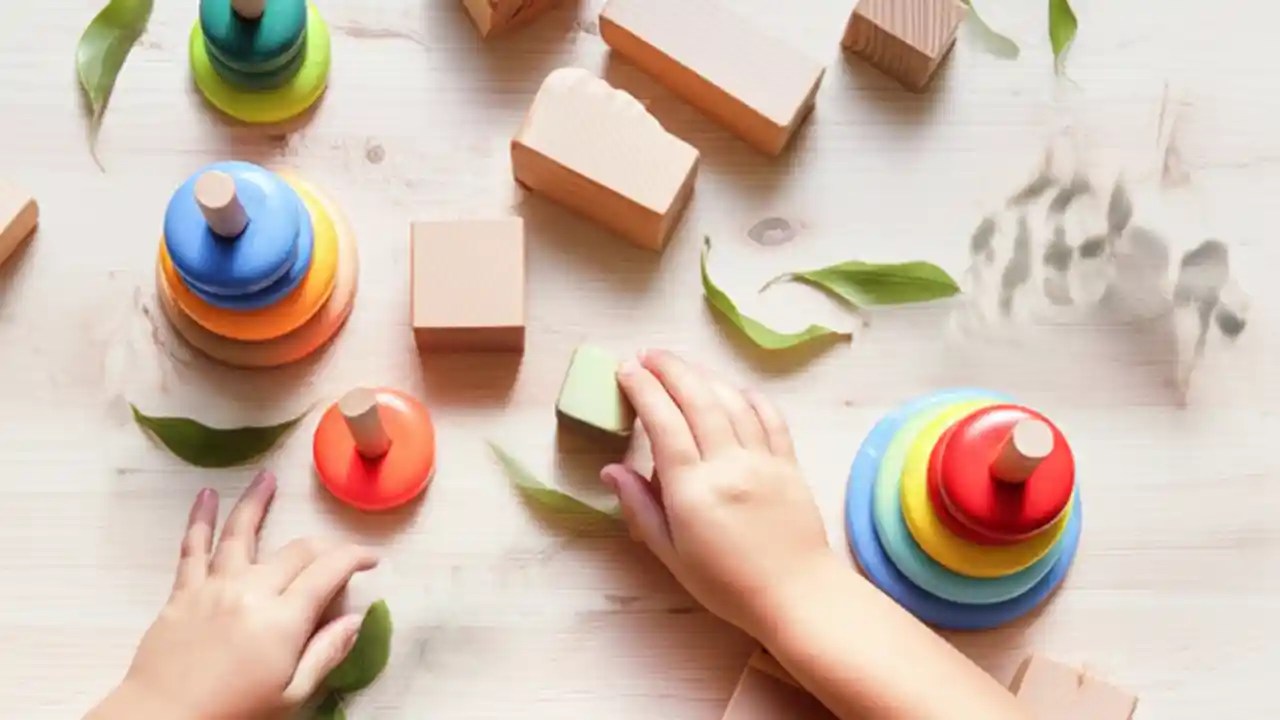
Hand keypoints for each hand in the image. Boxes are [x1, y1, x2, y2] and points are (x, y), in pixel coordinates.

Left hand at [87, 471, 377, 719]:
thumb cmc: (232, 716)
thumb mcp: (292, 696)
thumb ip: (325, 653)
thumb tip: (355, 619)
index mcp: (282, 619)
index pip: (329, 572)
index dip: (355, 558)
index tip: (371, 558)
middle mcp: (251, 592)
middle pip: (295, 551)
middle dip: (324, 544)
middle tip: (339, 548)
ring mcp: (214, 588)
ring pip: (240, 534)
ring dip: (256, 502)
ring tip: (267, 478)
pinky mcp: (183, 594)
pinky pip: (192, 549)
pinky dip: (200, 520)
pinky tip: (206, 497)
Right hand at [602, 350, 833, 636]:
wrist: (796, 596)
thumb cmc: (726, 583)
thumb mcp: (671, 554)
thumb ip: (640, 507)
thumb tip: (610, 470)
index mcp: (693, 489)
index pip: (663, 421)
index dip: (643, 389)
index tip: (626, 370)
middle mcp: (728, 465)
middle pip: (697, 398)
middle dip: (670, 369)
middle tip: (648, 355)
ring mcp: (763, 460)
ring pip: (731, 401)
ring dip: (704, 376)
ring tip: (682, 367)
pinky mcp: (789, 463)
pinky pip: (769, 416)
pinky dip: (748, 396)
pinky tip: (733, 390)